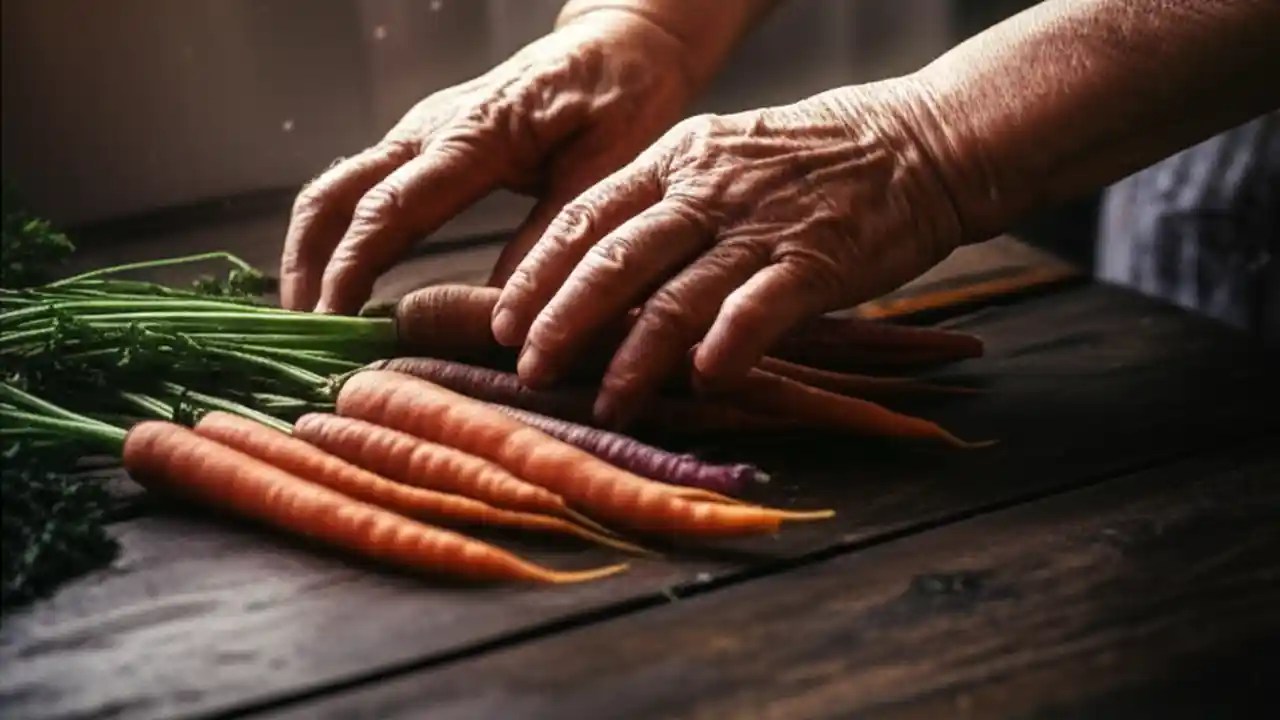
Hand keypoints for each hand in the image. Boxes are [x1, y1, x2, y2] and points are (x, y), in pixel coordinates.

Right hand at [279, 10, 695, 312]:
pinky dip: (340, 237)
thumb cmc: (621, 96)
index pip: (391, 207)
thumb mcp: (608, 162)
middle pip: (336, 195)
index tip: (332, 322)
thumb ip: (557, 233)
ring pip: (337, 190)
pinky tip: (345, 288)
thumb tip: (505, 313)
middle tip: (304, 336)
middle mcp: (430, 129)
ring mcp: (420, 133)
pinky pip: (361, 189)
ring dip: (313, 253)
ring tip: (312, 321)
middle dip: (310, 266)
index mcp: (475, 134)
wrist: (617, 43)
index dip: (353, 268)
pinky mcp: (423, 144)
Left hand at [491, 79, 969, 426]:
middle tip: (528, 370)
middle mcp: (708, 189)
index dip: (538, 274)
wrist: (921, 143)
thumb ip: (669, 209)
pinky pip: (758, 309)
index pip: (587, 217)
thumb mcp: (727, 159)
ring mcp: (762, 225)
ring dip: (632, 358)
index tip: (503, 322)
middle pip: (614, 259)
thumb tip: (604, 278)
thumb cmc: (816, 162)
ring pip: (675, 296)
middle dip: (562, 321)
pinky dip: (725, 348)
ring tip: (605, 402)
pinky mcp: (817, 259)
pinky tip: (702, 382)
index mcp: (678, 158)